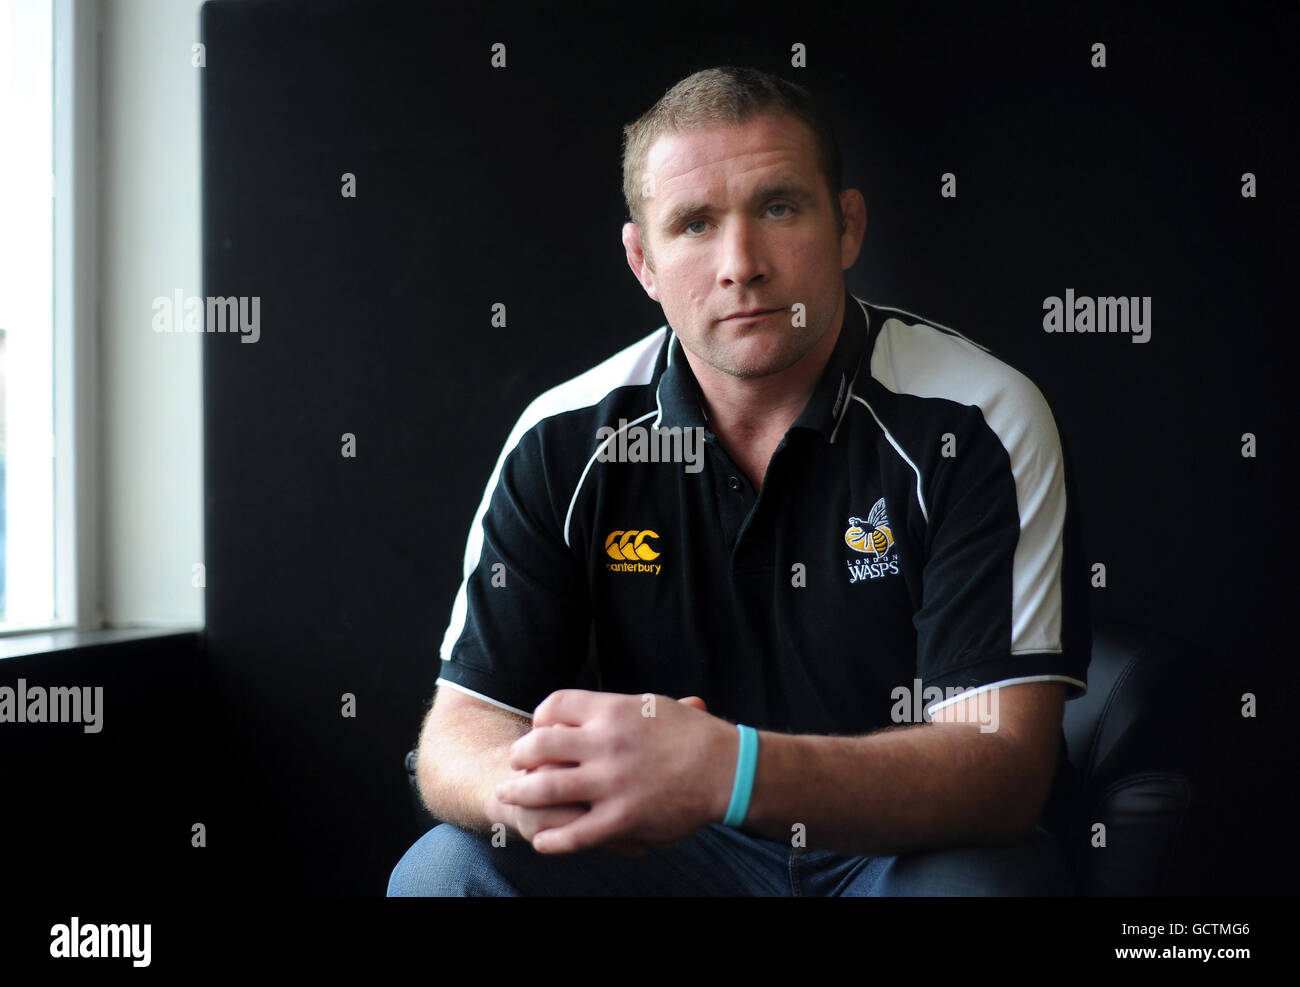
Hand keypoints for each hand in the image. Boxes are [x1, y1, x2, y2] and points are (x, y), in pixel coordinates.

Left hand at [495, 692, 734, 853]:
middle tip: (514, 763)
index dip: (539, 718)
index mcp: (612, 711)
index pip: (553, 706)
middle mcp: (605, 744)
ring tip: (509, 797)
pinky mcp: (621, 819)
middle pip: (539, 745)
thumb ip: (615, 709)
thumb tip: (586, 709)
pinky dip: (551, 838)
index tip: (538, 729)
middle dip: (520, 755)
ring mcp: (611, 783)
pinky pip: (573, 833)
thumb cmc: (693, 734)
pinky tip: (541, 839)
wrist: (726, 770)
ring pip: (545, 788)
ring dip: (520, 794)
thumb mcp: (652, 705)